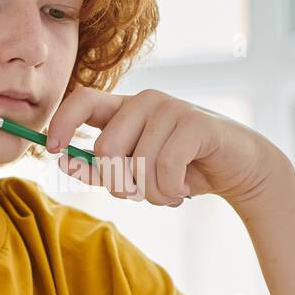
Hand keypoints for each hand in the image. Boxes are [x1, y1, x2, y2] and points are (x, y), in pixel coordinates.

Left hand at [43, 87, 285, 207]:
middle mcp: (144, 102)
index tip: (54, 151)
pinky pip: (164, 167)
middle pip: (104, 149)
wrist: (240, 169)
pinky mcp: (194, 122)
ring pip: (136, 164)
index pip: (82, 101)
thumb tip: (67, 164)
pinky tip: (184, 188)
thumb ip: (104, 168)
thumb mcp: (138, 172)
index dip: (62, 124)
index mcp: (125, 110)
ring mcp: (170, 108)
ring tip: (170, 190)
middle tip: (143, 192)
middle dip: (120, 185)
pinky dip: (171, 190)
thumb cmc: (183, 170)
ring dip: (152, 194)